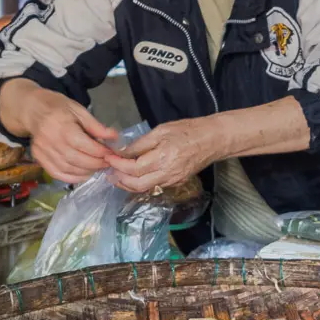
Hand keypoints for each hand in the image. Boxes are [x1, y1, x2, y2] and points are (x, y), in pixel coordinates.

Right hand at [22, 87, 117, 183]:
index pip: (84, 145)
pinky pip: (57, 173)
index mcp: (62, 125)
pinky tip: (84, 174)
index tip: (112, 154)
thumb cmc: (59, 108)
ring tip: (98, 168)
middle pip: (77, 159)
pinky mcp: (39, 159)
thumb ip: (96, 126)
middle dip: (96, 164)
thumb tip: (114, 138)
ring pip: (68, 169)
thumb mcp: (79, 110)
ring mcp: (43, 151)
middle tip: (107, 163)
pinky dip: (73, 177)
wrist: (32, 110)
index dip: (100, 152)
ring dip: (86, 172)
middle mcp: (51, 140)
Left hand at [105, 119, 223, 191]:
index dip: (118, 165)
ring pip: (144, 188)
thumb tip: (122, 152)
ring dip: (128, 184)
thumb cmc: (188, 130)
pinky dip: (140, 183)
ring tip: (117, 175)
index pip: (133, 168)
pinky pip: (154, 186)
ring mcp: (172, 181)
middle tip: (108, 171)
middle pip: (136, 184)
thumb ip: (140, 144)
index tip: (108, 158)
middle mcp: (167, 174)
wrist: (212, 140)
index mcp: (162, 158)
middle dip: (119, 179)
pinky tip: (134, 176)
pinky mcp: (176, 183)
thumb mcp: (161, 130)